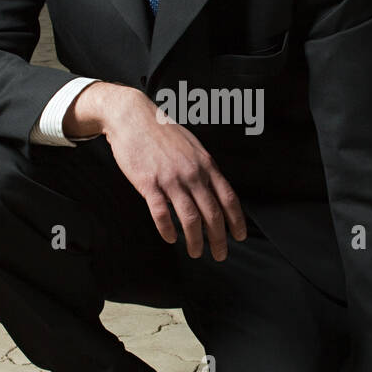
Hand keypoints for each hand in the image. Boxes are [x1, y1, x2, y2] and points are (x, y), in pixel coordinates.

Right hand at [66, 82, 247, 260]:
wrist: (132, 117)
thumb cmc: (161, 131)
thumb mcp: (192, 146)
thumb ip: (203, 168)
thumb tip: (213, 189)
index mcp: (206, 164)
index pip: (228, 198)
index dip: (236, 221)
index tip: (239, 236)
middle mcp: (193, 173)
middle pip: (213, 213)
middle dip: (219, 238)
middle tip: (220, 254)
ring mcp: (171, 179)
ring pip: (190, 218)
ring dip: (196, 241)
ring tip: (195, 252)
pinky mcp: (149, 184)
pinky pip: (161, 214)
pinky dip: (167, 230)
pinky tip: (170, 238)